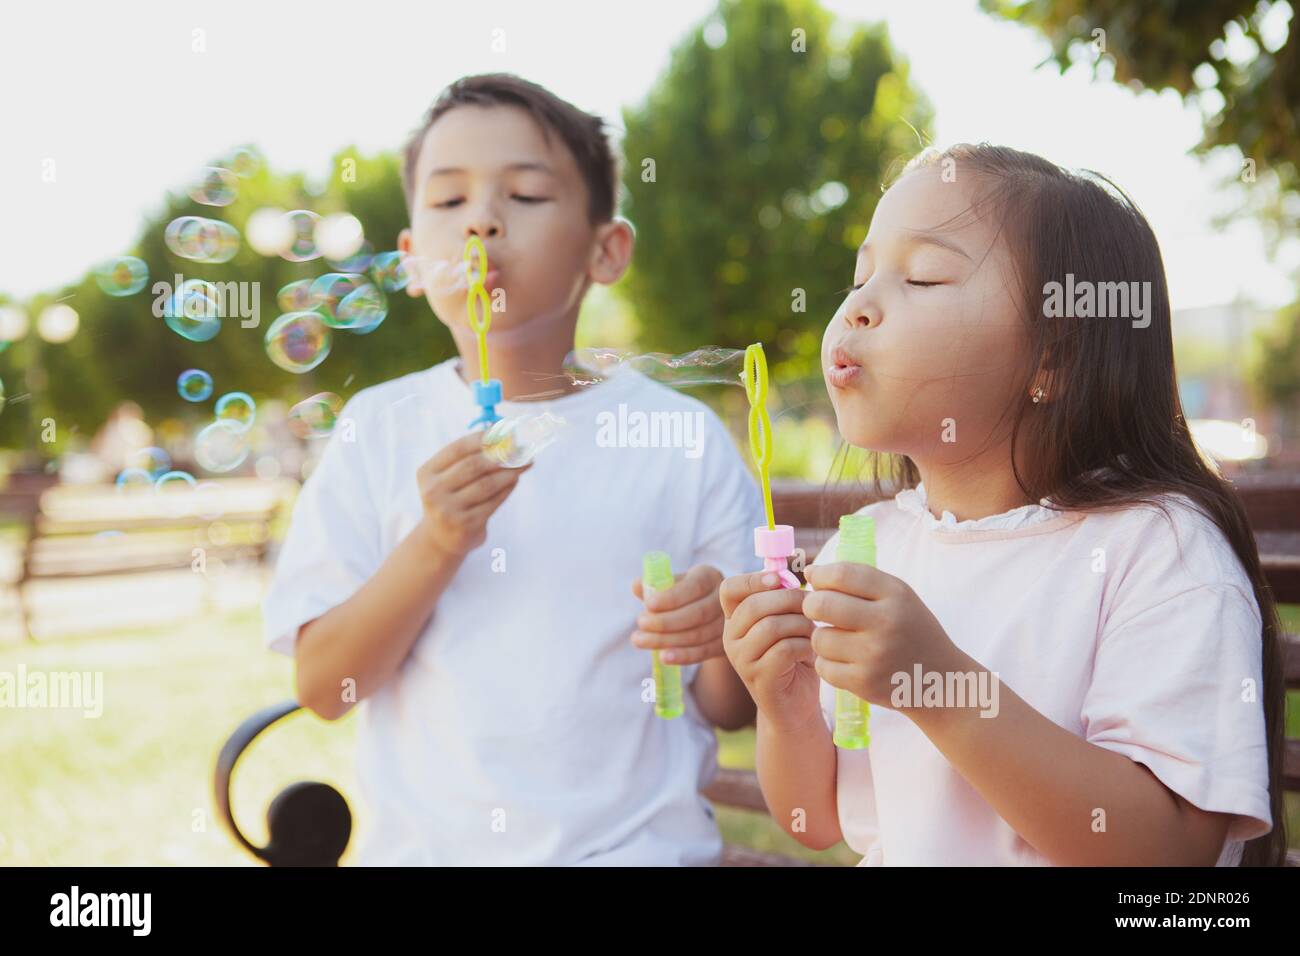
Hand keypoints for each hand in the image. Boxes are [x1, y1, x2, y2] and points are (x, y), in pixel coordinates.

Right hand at [415, 432, 528, 555]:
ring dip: (510, 471)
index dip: (483, 438)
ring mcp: (448, 510)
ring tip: (524, 463)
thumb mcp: (448, 478)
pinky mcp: (466, 525)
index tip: (504, 432)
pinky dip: (507, 489)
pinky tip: (515, 480)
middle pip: (473, 465)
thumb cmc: (451, 499)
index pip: (458, 448)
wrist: (440, 539)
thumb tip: (505, 437)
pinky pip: (493, 502)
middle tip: (521, 448)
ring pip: (487, 484)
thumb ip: (470, 458)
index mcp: (427, 473)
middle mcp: (433, 491)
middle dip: (501, 454)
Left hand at [631, 564, 724, 664]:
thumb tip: (637, 585)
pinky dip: (683, 656)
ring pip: (699, 635)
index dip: (672, 597)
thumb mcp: (670, 585)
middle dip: (666, 621)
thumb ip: (654, 584)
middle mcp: (722, 599)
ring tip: (640, 641)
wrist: (705, 617)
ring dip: (667, 640)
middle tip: (640, 623)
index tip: (648, 604)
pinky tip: (663, 657)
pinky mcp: (723, 645)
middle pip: (698, 613)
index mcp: (708, 577)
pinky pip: (703, 652)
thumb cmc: (681, 595)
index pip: (694, 586)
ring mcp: (726, 624)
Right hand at [719, 571, 818, 731]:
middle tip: (813, 606)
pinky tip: (811, 652)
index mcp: (735, 620)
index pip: (729, 589)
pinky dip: (805, 646)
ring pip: (771, 626)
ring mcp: (742, 660)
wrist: (795, 706)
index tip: (780, 579)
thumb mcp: (786, 623)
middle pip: (754, 606)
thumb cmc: (794, 657)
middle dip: (790, 599)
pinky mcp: (759, 679)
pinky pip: (784, 650)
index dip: (754, 579)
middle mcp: (731, 638)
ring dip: (801, 625)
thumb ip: (782, 600)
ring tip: (813, 632)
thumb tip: (790, 573)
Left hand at [802, 562, 960, 710]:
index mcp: (895, 595)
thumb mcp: (897, 596)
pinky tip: (845, 661)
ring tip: (839, 640)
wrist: (940, 679)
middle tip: (817, 610)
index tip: (816, 580)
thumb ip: (856, 579)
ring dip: (822, 638)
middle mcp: (886, 622)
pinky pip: (823, 667)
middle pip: (821, 605)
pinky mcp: (865, 682)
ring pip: (819, 639)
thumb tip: (809, 573)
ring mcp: (875, 655)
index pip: (842, 574)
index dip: (821, 575)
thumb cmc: (910, 630)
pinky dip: (828, 663)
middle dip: (811, 605)